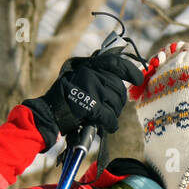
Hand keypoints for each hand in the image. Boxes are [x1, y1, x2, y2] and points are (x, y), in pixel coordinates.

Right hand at [23, 50, 142, 150]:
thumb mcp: (79, 77)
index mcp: (88, 65)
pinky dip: (110, 124)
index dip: (129, 71)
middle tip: (108, 108)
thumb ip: (98, 73)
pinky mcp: (89, 105)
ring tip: (101, 116)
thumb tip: (122, 75)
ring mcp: (89, 87)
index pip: (114, 62)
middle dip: (117, 101)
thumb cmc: (67, 98)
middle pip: (118, 88)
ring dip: (113, 113)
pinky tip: (107, 125)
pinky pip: (110, 116)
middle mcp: (89, 72)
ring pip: (116, 102)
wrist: (50, 113)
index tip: (138, 79)